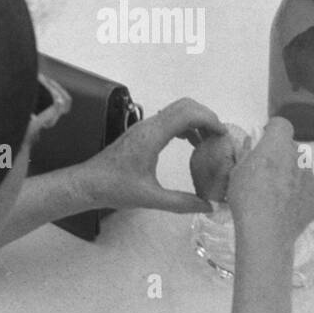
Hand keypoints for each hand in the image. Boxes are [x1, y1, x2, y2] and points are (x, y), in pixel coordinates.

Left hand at [78, 97, 223, 214]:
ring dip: (196, 120)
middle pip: (183, 106)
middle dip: (206, 116)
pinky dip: (184, 126)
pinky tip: (192, 143)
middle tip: (221, 137)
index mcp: (152, 136)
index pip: (186, 114)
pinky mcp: (141, 133)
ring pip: (176, 111)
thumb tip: (209, 206)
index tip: (224, 134)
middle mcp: (149, 126)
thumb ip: (182, 203)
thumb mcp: (151, 199)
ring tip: (211, 141)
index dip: (208, 119)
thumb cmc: (116, 189)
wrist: (89, 183)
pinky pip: (168, 121)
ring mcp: (144, 127)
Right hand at [227, 118, 313, 247]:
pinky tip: (286, 208)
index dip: (272, 130)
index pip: (282, 124)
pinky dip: (299, 195)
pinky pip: (307, 190)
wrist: (266, 231)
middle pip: (293, 148)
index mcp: (278, 146)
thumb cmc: (246, 196)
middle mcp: (299, 158)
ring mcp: (312, 180)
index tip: (264, 140)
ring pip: (302, 169)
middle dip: (282, 154)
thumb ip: (248, 153)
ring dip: (292, 174)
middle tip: (267, 171)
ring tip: (276, 193)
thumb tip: (253, 145)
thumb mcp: (236, 170)